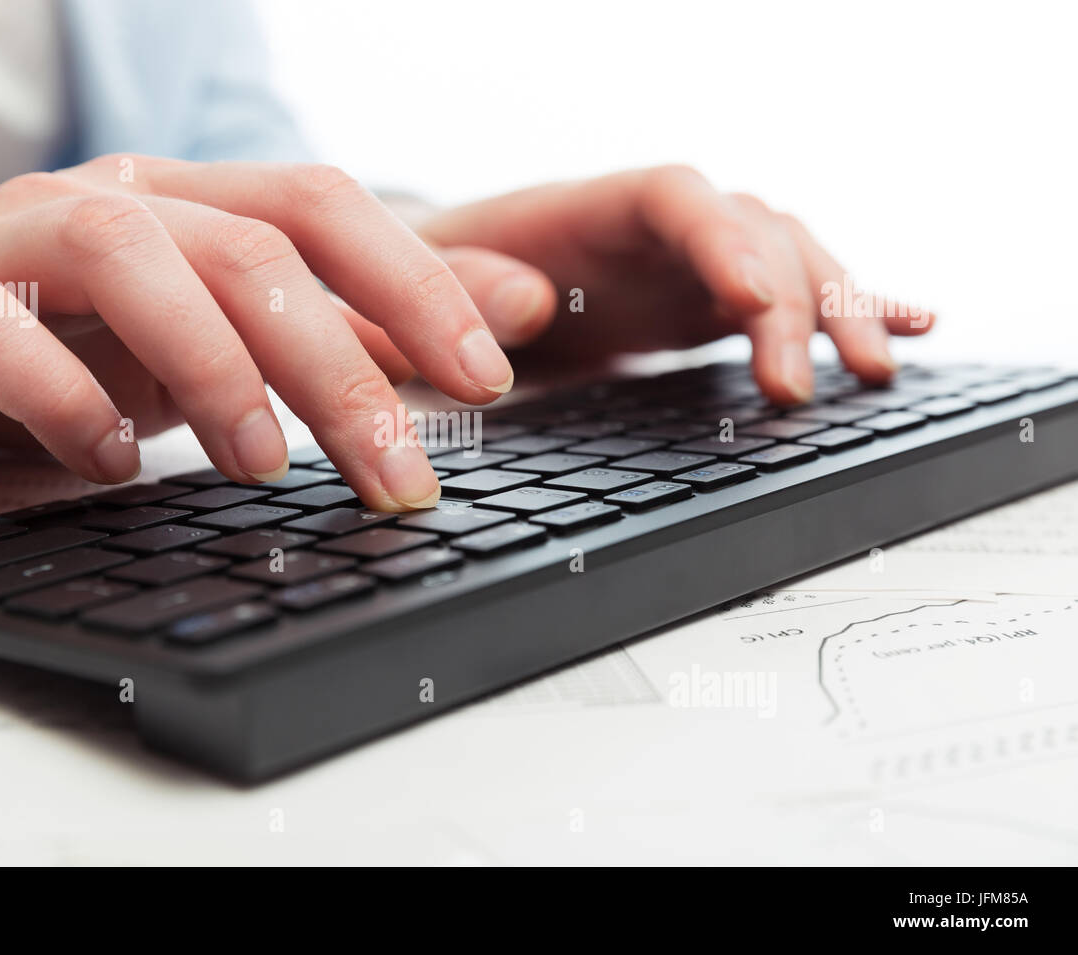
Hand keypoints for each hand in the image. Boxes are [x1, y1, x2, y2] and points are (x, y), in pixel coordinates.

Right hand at [0, 157, 517, 508]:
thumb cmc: (55, 350)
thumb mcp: (218, 343)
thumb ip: (350, 326)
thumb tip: (508, 315)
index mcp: (183, 205)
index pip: (322, 206)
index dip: (416, 280)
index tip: (490, 375)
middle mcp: (106, 206)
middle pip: (249, 249)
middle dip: (343, 366)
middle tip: (401, 476)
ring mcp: (6, 248)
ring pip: (133, 263)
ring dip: (216, 370)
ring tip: (261, 468)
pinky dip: (69, 402)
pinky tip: (113, 464)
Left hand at [415, 165, 933, 404]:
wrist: (431, 296)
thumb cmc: (417, 285)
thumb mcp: (413, 288)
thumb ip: (458, 291)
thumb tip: (532, 303)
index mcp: (583, 208)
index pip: (673, 197)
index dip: (720, 239)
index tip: (746, 299)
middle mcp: (650, 231)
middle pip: (750, 232)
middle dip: (789, 303)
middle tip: (801, 390)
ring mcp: (682, 268)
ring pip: (787, 264)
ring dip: (836, 311)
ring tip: (874, 371)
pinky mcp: (697, 308)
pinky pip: (781, 303)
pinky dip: (843, 314)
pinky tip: (908, 331)